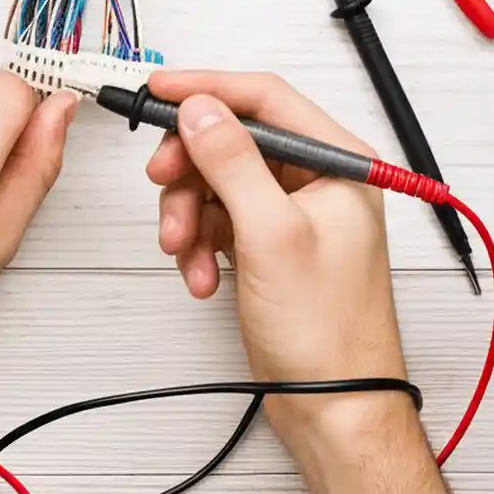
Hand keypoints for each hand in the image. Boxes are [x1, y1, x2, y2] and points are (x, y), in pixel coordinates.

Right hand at [144, 71, 448, 493]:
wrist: (333, 404)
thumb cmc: (327, 330)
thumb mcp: (272, 235)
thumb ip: (233, 162)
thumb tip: (200, 109)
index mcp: (338, 162)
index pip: (265, 98)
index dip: (206, 89)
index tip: (155, 90)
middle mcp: (317, 180)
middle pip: (231, 140)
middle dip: (189, 166)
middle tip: (161, 182)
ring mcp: (290, 213)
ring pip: (216, 182)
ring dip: (188, 214)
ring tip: (183, 250)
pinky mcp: (268, 243)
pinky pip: (217, 220)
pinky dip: (198, 243)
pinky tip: (201, 276)